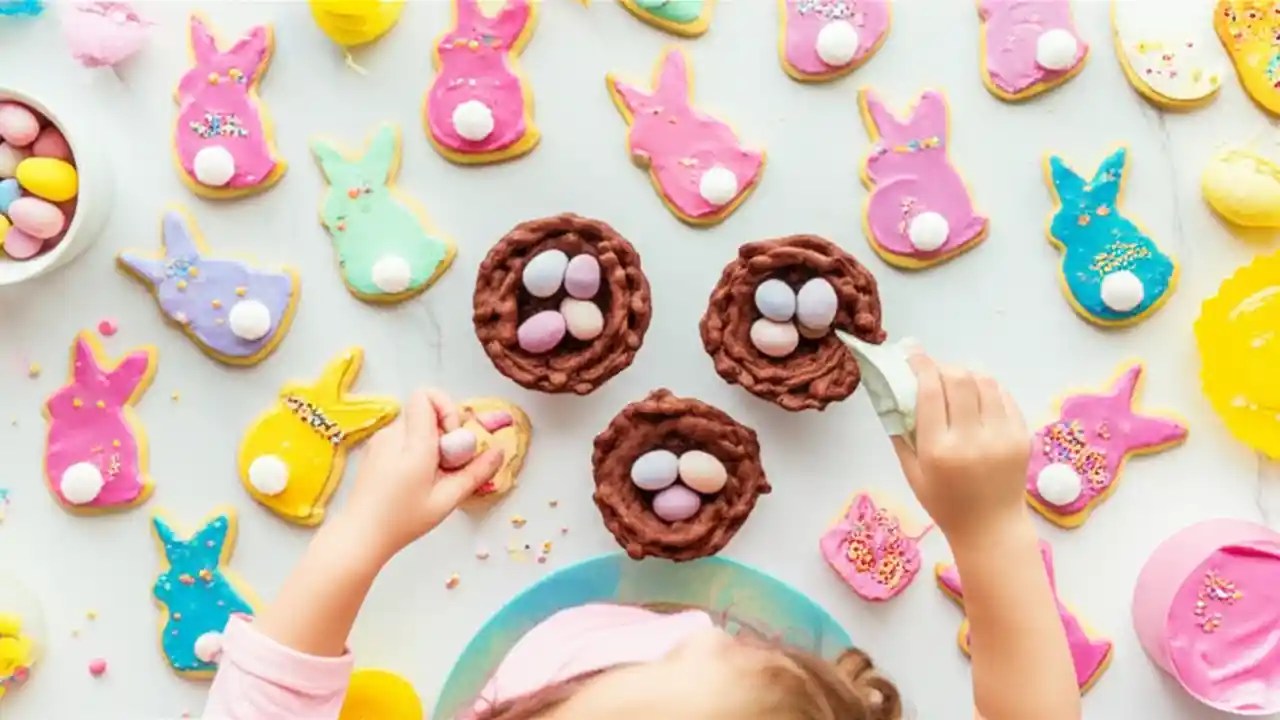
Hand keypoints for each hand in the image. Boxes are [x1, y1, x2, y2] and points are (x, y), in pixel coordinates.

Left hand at [340, 388, 503, 562]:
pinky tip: (415, 476)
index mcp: (412, 445)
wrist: (360, 535)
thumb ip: (476, 472)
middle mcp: (393, 435)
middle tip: (447, 461)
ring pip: (414, 422)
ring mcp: (380, 440)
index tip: (454, 437)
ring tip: (432, 473)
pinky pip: (402, 434)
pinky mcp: (374, 448)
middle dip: (443, 427)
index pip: (425, 396)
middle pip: (424, 408)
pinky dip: (415, 447)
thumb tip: (499, 451)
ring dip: (429, 439)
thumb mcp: (446, 500)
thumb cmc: (402, 521)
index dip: (446, 408)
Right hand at [892, 348, 1031, 545]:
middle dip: (943, 367)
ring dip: (967, 375)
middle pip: (960, 379)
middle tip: (934, 372)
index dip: (920, 365)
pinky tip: (978, 398)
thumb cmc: (944, 503)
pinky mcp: (1021, 436)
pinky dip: (988, 390)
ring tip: (956, 383)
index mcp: (939, 450)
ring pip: (985, 382)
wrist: (991, 528)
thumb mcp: (911, 473)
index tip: (912, 355)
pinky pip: (1004, 397)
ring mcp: (1001, 437)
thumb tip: (893, 391)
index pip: (930, 391)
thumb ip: (901, 432)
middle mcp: (972, 440)